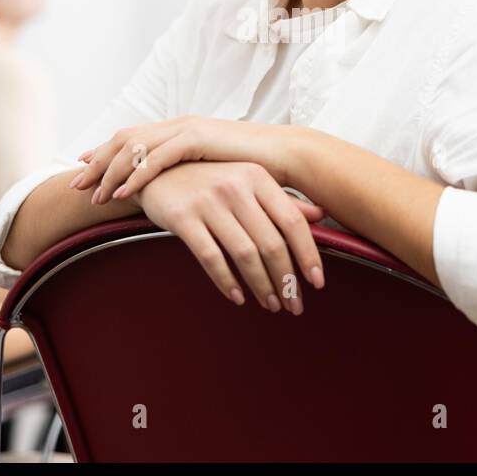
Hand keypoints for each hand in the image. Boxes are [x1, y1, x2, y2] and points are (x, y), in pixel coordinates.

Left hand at [71, 116, 291, 205]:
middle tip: (75, 184)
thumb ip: (193, 177)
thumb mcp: (215, 173)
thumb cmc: (256, 170)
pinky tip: (122, 192)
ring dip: (111, 172)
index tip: (83, 166)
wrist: (287, 157)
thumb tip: (180, 193)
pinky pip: (157, 157)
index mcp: (182, 131)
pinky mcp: (198, 139)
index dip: (106, 152)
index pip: (134, 138)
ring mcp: (187, 129)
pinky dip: (137, 175)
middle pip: (125, 139)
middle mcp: (179, 125)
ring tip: (93, 196)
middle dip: (98, 162)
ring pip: (135, 147)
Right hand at [134, 160, 326, 313]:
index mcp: (257, 176)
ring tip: (270, 304)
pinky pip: (210, 257)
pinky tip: (237, 297)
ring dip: (260, 286)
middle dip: (286, 280)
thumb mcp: (247, 180)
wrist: (155, 170)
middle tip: (293, 304)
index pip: (292, 222)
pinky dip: (226, 282)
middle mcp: (235, 186)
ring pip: (244, 254)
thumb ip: (282, 199)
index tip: (317, 282)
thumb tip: (321, 215)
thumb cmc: (209, 179)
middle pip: (271, 243)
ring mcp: (208, 201)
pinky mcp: (183, 217)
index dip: (307, 255)